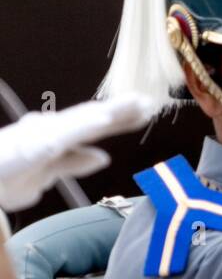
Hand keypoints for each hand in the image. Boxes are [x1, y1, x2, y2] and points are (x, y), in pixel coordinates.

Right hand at [0, 94, 154, 210]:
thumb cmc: (2, 178)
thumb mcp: (45, 175)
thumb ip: (73, 164)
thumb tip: (104, 157)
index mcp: (57, 139)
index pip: (96, 127)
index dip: (122, 119)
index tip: (147, 112)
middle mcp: (51, 131)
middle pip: (93, 118)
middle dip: (123, 110)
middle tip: (150, 101)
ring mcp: (42, 135)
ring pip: (83, 120)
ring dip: (111, 111)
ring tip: (136, 103)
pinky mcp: (34, 144)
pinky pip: (64, 134)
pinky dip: (85, 125)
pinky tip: (104, 118)